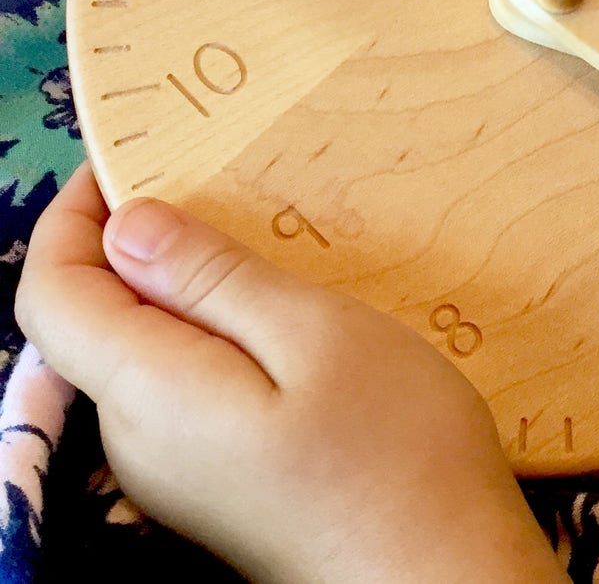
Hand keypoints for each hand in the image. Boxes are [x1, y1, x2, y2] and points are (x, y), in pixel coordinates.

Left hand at [15, 165, 567, 583]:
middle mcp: (137, 436)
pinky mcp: (210, 478)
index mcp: (150, 392)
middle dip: (128, 242)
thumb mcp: (314, 335)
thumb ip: (213, 281)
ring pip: (136, 351)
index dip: (73, 217)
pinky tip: (271, 313)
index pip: (53, 292)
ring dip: (173, 283)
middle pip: (90, 322)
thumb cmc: (395, 446)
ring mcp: (171, 467)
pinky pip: (176, 383)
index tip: (128, 158)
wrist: (443, 573)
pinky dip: (202, 327)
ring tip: (252, 239)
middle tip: (209, 182)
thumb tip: (126, 227)